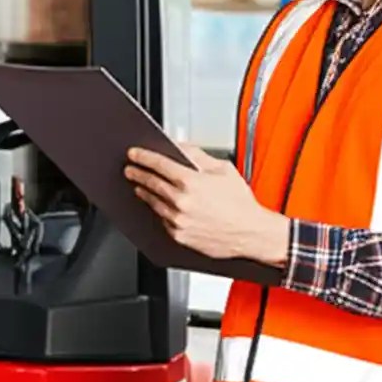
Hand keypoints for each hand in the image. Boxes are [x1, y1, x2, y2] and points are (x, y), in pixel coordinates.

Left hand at [124, 143, 289, 265]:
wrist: (251, 233)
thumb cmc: (241, 203)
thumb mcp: (223, 170)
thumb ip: (198, 155)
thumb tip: (180, 147)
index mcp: (191, 182)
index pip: (158, 164)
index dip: (143, 156)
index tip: (134, 153)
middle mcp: (182, 201)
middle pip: (151, 182)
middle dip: (138, 173)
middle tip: (131, 169)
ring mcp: (178, 220)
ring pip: (153, 202)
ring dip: (144, 191)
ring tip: (140, 185)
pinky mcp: (179, 235)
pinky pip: (162, 219)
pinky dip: (158, 210)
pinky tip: (158, 204)